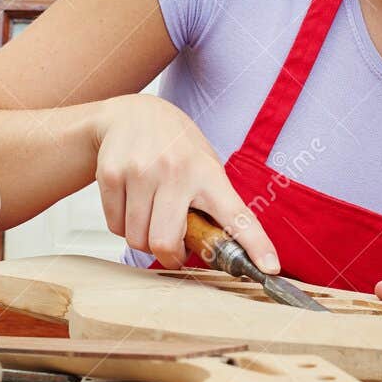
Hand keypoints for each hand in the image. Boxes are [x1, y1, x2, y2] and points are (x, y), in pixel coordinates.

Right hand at [91, 93, 280, 273]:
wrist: (131, 113)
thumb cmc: (173, 145)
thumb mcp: (203, 163)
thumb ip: (212, 204)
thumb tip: (226, 252)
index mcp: (207, 173)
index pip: (237, 215)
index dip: (255, 244)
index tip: (270, 268)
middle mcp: (174, 171)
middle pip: (165, 243)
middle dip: (169, 256)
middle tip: (173, 248)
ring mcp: (140, 171)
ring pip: (137, 239)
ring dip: (144, 239)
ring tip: (151, 216)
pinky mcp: (111, 174)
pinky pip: (116, 226)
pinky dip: (123, 226)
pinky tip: (132, 203)